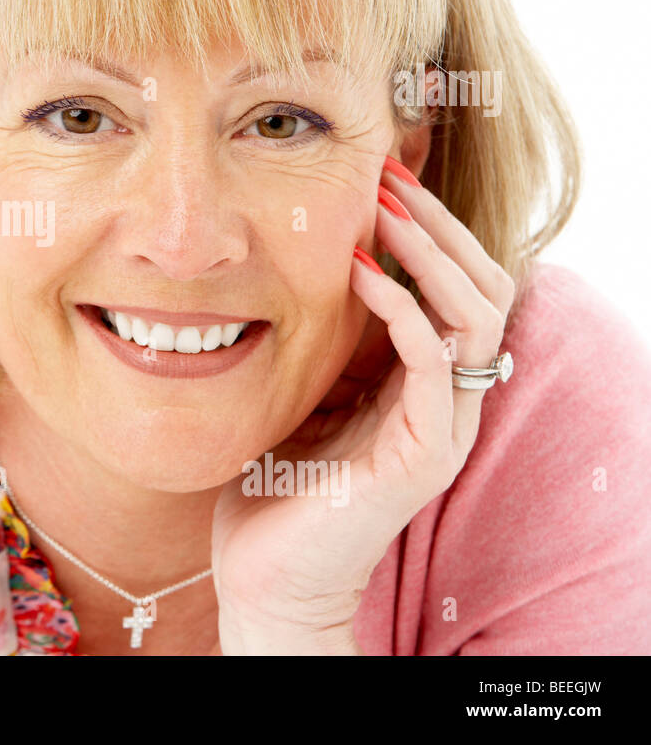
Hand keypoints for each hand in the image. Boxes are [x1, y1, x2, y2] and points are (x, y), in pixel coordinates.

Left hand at [209, 156, 516, 653]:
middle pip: (484, 286)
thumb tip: (310, 266)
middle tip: (389, 173)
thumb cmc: (274, 488)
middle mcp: (446, 400)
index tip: (379, 178)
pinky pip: (433, 359)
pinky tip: (360, 271)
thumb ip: (329, 342)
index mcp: (422, 385)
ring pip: (476, 312)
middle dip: (439, 223)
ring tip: (384, 207)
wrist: (266, 577)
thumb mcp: (305, 393)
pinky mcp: (422, 452)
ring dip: (432, 251)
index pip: (456, 287)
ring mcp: (442, 427)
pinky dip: (402, 306)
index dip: (428, 230)